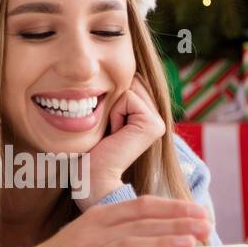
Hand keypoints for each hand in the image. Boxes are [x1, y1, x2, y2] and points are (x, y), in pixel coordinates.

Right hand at [19, 195, 211, 246]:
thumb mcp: (88, 234)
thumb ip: (121, 229)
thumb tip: (159, 228)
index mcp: (96, 218)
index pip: (140, 206)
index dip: (172, 206)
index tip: (198, 210)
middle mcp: (93, 235)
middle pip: (141, 223)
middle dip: (177, 222)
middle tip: (207, 224)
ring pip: (130, 246)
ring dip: (162, 242)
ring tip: (191, 242)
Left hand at [78, 75, 165, 207]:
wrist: (90, 176)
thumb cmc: (89, 150)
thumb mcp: (102, 116)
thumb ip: (115, 95)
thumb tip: (119, 69)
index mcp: (146, 116)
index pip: (128, 82)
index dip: (109, 98)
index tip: (105, 127)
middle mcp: (157, 118)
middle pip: (130, 81)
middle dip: (112, 101)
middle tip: (108, 131)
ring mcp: (159, 122)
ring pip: (129, 87)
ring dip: (112, 107)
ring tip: (111, 133)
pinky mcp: (154, 125)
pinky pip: (128, 97)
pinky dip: (114, 113)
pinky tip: (114, 134)